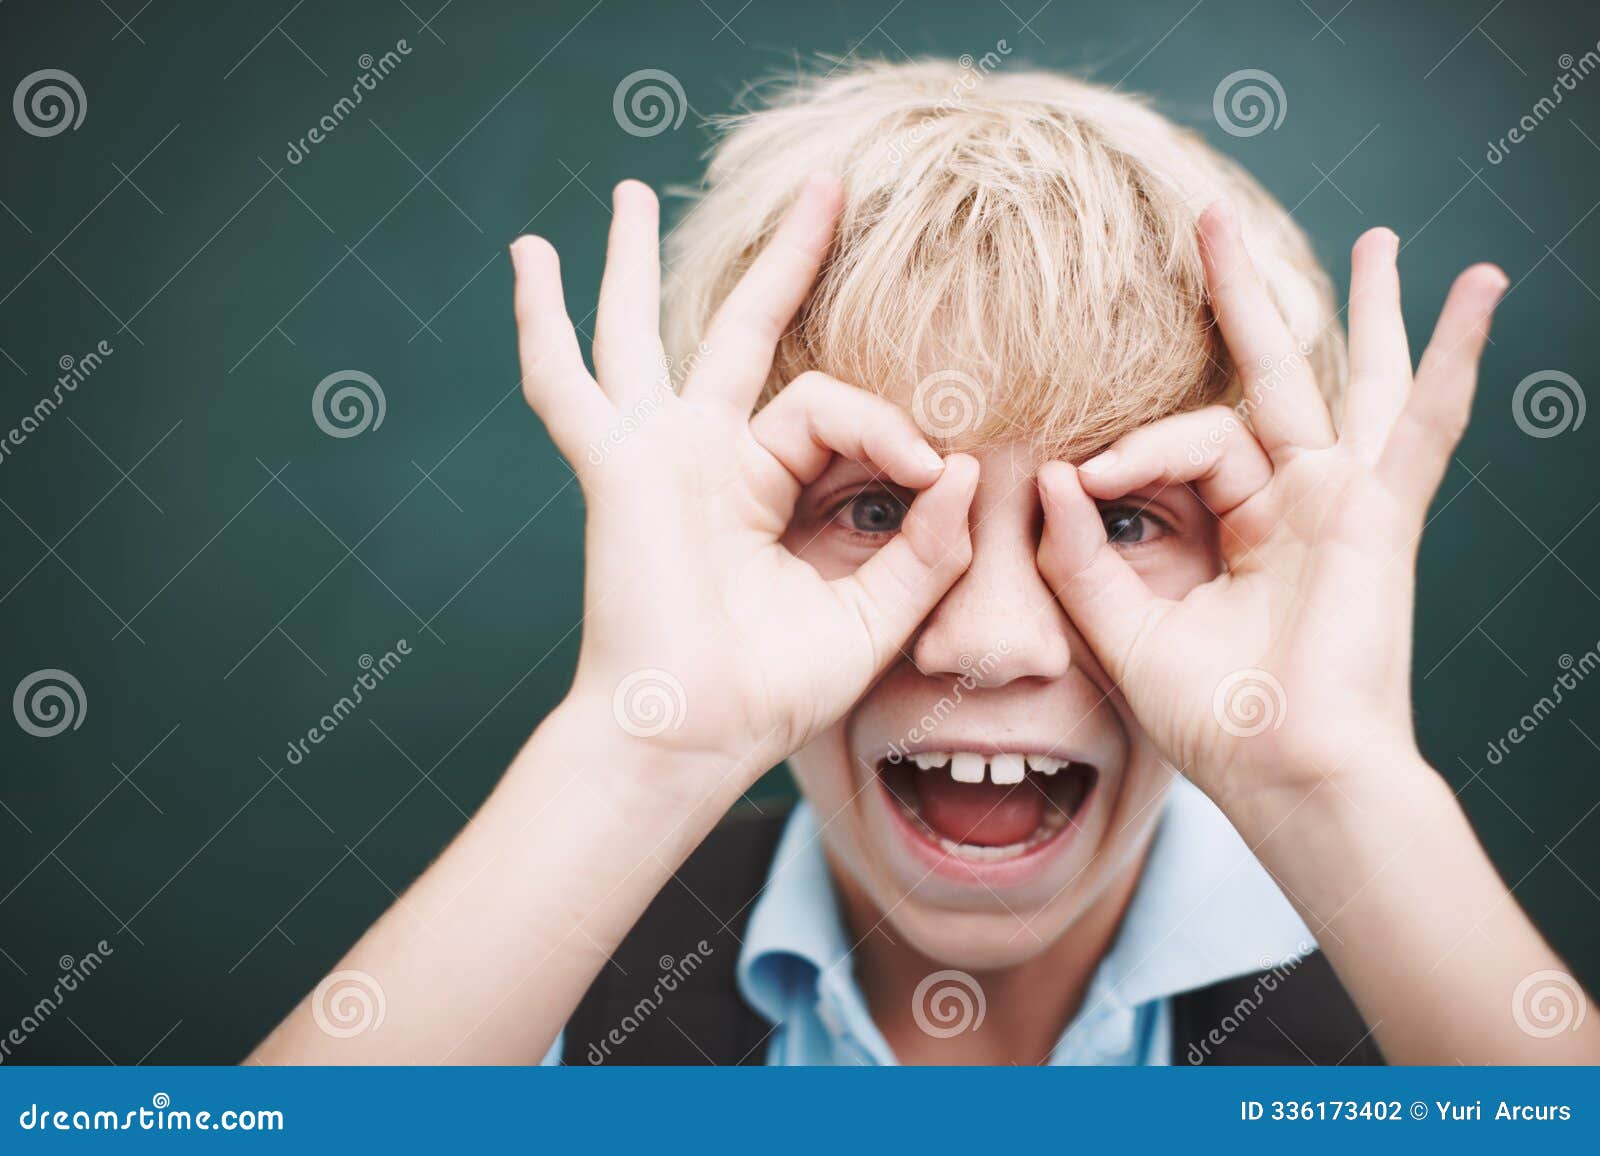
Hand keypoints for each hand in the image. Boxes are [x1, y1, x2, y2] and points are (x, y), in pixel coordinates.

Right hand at [511, 175, 977, 785]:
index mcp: (760, 487)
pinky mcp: (616, 468)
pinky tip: (529, 259)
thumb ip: (921, 546)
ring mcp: (653, 456)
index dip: (889, 426)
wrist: (693, 737)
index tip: (931, 470)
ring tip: (626, 192)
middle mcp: (704, 458)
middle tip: (830, 183)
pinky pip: (566, 384)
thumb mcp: (870, 613)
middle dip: (787, 256)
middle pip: (742, 329)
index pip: (833, 407)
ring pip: (641, 334)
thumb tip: (958, 470)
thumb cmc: (768, 691)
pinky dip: (543, 323)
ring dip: (631, 262)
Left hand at [1037, 202, 1506, 818]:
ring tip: (1382, 238)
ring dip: (1365, 307)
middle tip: (1209, 219)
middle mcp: (1301, 504)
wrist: (1286, 775)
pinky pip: (1424, 420)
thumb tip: (1056, 477)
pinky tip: (1479, 288)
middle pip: (1271, 374)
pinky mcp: (1380, 513)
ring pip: (1351, 379)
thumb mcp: (1126, 632)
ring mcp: (1347, 502)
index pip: (1186, 445)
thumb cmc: (1216, 722)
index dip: (1130, 452)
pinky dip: (1452, 353)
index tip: (1083, 480)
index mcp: (1246, 528)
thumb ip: (1083, 557)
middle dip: (1240, 297)